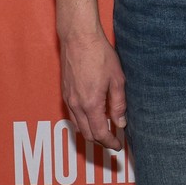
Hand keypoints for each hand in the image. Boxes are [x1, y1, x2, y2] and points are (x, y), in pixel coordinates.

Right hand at [58, 29, 126, 150]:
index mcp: (91, 104)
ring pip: (78, 126)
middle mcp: (76, 105)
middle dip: (100, 140)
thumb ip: (118, 103)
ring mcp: (68, 99)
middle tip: (113, 140)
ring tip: (105, 129)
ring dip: (90, 132)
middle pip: (87, 134)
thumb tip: (120, 123)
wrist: (79, 38)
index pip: (100, 133)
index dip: (110, 143)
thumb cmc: (100, 55)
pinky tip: (92, 115)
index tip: (118, 146)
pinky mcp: (65, 92)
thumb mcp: (117, 79)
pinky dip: (82, 121)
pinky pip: (72, 115)